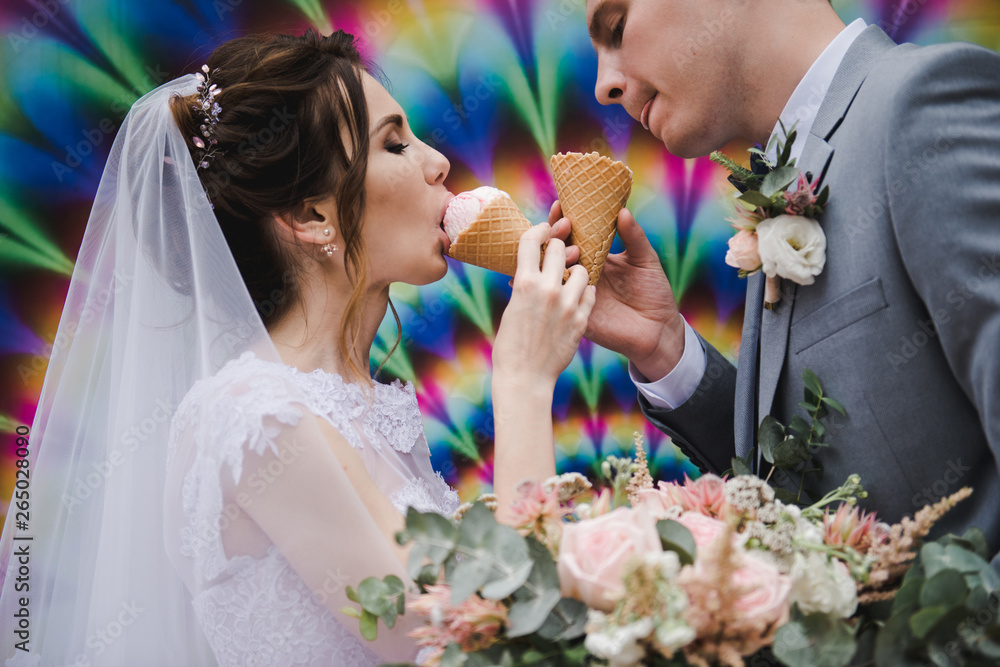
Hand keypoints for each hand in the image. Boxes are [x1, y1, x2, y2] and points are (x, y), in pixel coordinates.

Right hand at [493, 222, 595, 390]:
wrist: (525, 379)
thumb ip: (524, 287)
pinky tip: (578, 299)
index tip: (544, 229)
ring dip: (576, 271)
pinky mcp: (582, 320)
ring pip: (581, 269)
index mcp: (523, 283)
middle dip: (561, 246)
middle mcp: (547, 289)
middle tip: (561, 251)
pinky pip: (590, 293)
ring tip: (570, 280)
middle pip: (560, 248)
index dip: (539, 230)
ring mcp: (568, 305)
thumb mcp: (511, 310)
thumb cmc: (510, 347)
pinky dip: (585, 292)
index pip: (532, 240)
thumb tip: (529, 272)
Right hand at [548, 200, 685, 380]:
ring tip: (563, 250)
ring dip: (552, 259)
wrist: (658, 330)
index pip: (574, 235)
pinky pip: (555, 299)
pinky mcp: (575, 312)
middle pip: (557, 251)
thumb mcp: (645, 260)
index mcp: (595, 257)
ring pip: (552, 273)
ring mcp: (575, 292)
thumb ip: (633, 237)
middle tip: (562, 226)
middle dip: (555, 236)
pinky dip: (544, 289)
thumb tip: (622, 211)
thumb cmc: (654, 292)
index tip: (561, 205)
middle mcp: (581, 272)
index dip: (564, 220)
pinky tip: (536, 277)